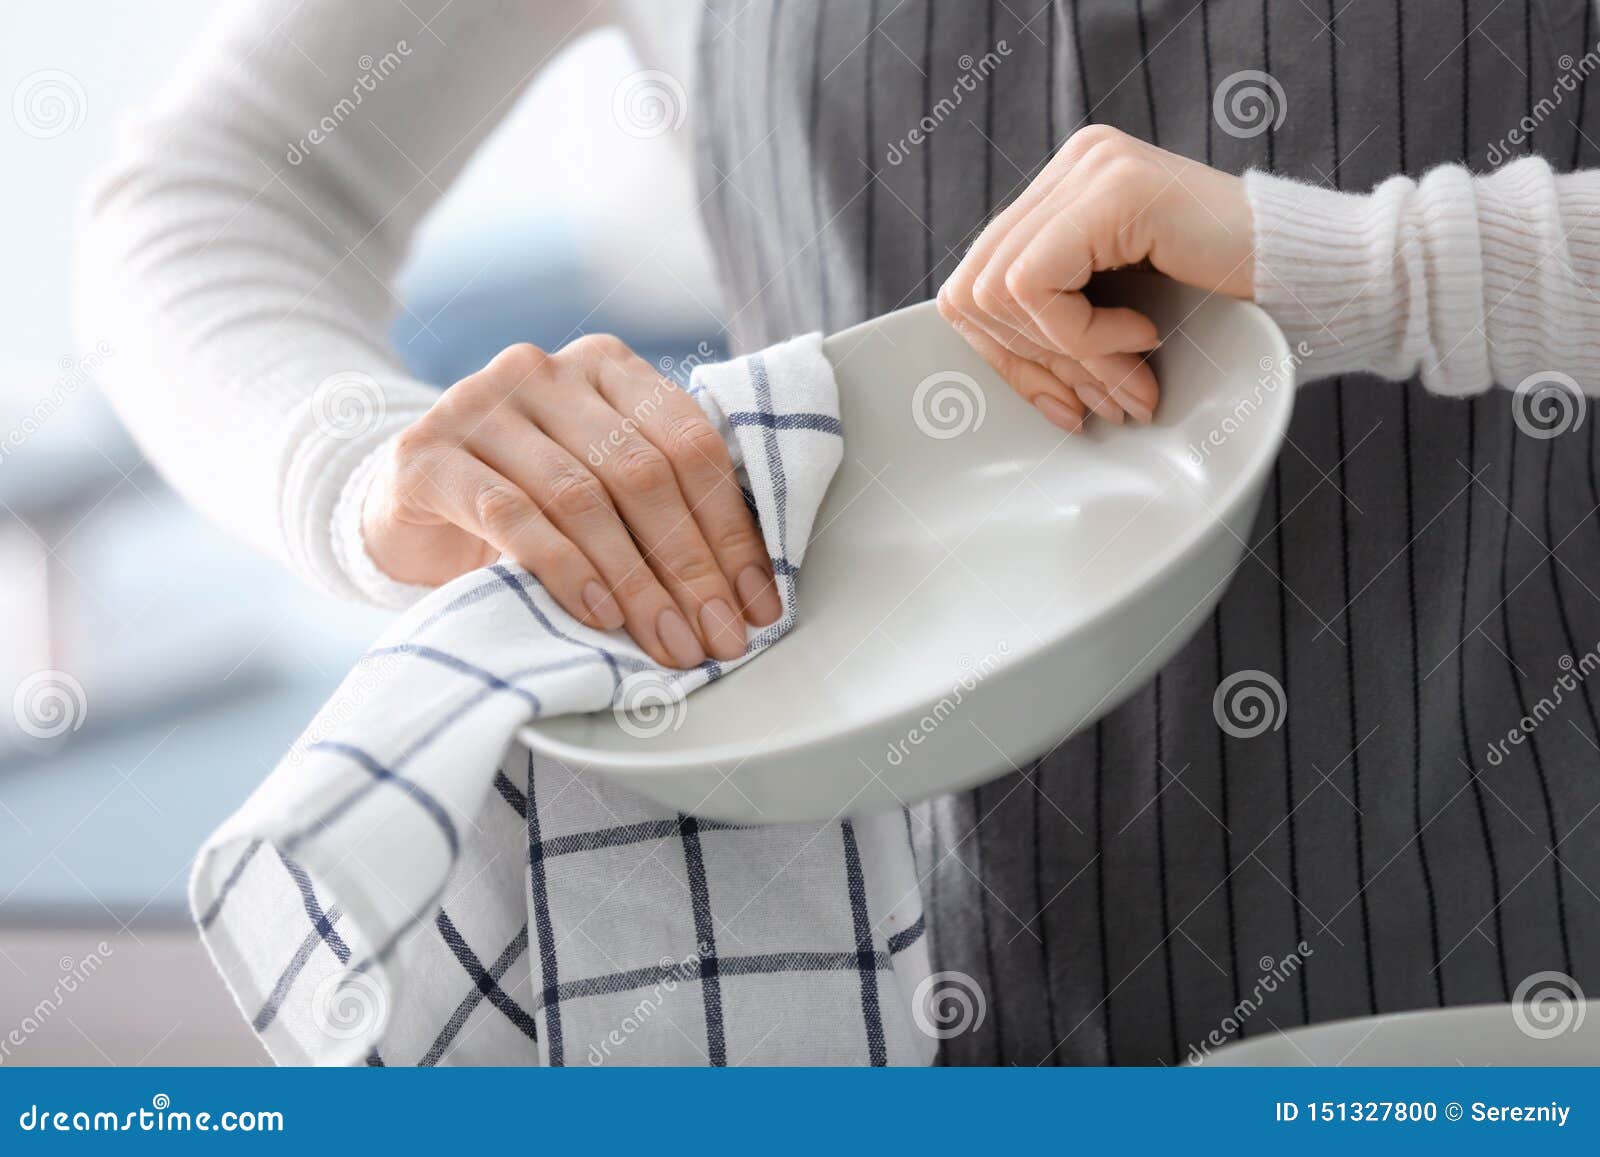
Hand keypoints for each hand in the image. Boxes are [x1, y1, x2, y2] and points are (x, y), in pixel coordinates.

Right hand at [361, 335, 781, 668]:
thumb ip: (661, 502)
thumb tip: (749, 589)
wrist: (407, 504)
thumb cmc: (525, 499)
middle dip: (690, 567)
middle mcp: (544, 370)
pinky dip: (566, 570)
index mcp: (607, 367)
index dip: (731, 530)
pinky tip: (600, 615)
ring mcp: (480, 406)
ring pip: (582, 497)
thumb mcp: (600, 482)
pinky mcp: (428, 455)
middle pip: (641, 473)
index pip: (691, 445)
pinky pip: (512, 516)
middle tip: (719, 637)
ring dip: (637, 582)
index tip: (758, 604)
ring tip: (669, 642)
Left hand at [937, 125, 1253, 431]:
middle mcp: (1070, 168)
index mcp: (1062, 193)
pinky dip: (1085, 336)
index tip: (1064, 401)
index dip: (1005, 359)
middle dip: (1033, 367)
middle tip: (1105, 400)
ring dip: (1070, 358)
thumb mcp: (1117, 317)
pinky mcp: (1113, 189)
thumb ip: (1056, 324)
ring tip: (1134, 374)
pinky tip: (1145, 336)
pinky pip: (1037, 287)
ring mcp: (1090, 169)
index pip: (972, 285)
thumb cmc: (1228, 307)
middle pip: (973, 291)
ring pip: (998, 293)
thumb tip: (1006, 373)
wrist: (1322, 280)